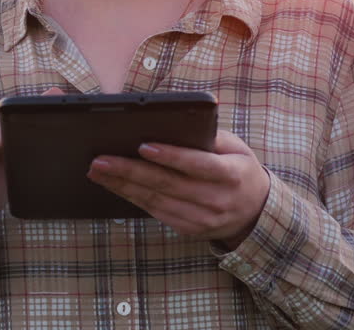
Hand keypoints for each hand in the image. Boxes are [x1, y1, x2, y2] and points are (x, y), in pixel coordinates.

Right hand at [0, 88, 64, 255]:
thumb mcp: (14, 163)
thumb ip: (31, 138)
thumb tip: (56, 101)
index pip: (17, 108)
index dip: (38, 113)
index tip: (67, 121)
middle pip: (8, 112)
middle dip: (31, 123)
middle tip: (61, 135)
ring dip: (19, 130)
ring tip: (43, 143)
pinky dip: (0, 139)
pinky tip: (15, 144)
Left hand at [85, 129, 269, 249]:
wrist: (256, 211)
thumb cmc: (238, 168)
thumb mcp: (235, 148)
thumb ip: (208, 137)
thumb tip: (174, 123)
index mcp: (233, 175)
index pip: (199, 165)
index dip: (171, 156)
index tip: (143, 146)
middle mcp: (218, 200)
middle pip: (168, 184)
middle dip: (130, 171)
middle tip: (101, 159)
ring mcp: (203, 219)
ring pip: (156, 201)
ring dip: (122, 185)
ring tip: (97, 170)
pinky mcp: (189, 229)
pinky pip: (155, 212)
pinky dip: (131, 198)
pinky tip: (113, 185)